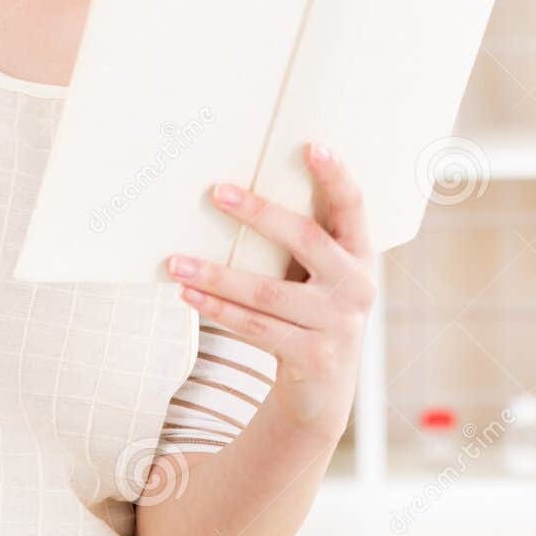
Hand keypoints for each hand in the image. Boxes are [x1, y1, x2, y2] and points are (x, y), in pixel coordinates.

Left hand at [165, 143, 377, 445]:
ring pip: (267, 292)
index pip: (352, 208)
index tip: (311, 147)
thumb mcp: (316, 275)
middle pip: (308, 240)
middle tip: (217, 191)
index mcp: (360, 255)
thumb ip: (299, 240)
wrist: (323, 389)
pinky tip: (187, 293)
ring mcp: (337, 324)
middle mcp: (356, 287)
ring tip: (175, 262)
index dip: (336, 177)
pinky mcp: (312, 357)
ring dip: (217, 274)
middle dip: (260, 213)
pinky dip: (217, 309)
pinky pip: (254, 327)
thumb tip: (232, 193)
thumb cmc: (310, 310)